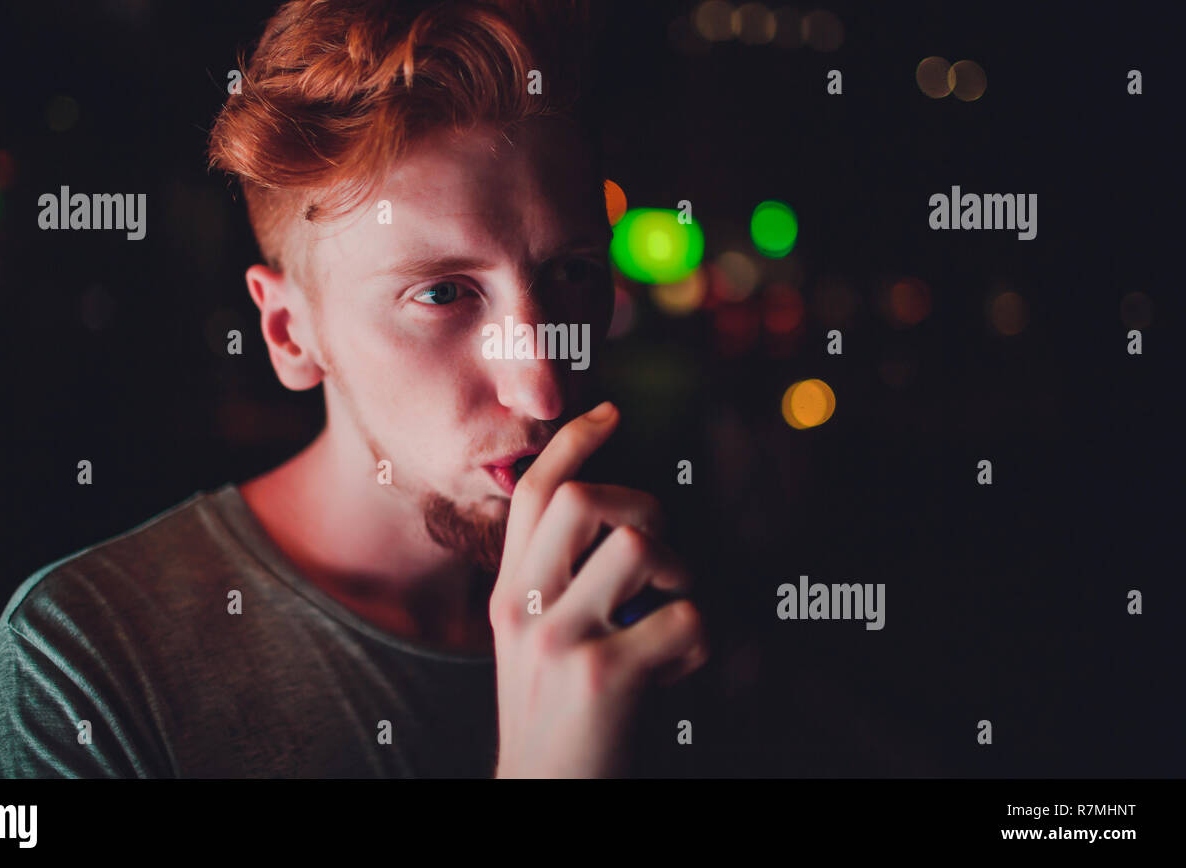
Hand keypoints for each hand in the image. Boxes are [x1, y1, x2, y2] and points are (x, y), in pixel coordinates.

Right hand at [489, 401, 708, 777]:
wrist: (545, 794)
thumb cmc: (555, 713)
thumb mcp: (533, 639)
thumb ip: (555, 582)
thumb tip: (620, 524)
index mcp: (509, 592)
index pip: (534, 492)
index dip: (574, 441)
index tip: (610, 411)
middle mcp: (524, 606)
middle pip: (584, 500)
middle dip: (643, 506)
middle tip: (659, 550)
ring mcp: (560, 640)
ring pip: (636, 546)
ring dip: (677, 571)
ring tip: (672, 607)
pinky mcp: (603, 676)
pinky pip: (683, 620)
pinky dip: (697, 642)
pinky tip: (677, 670)